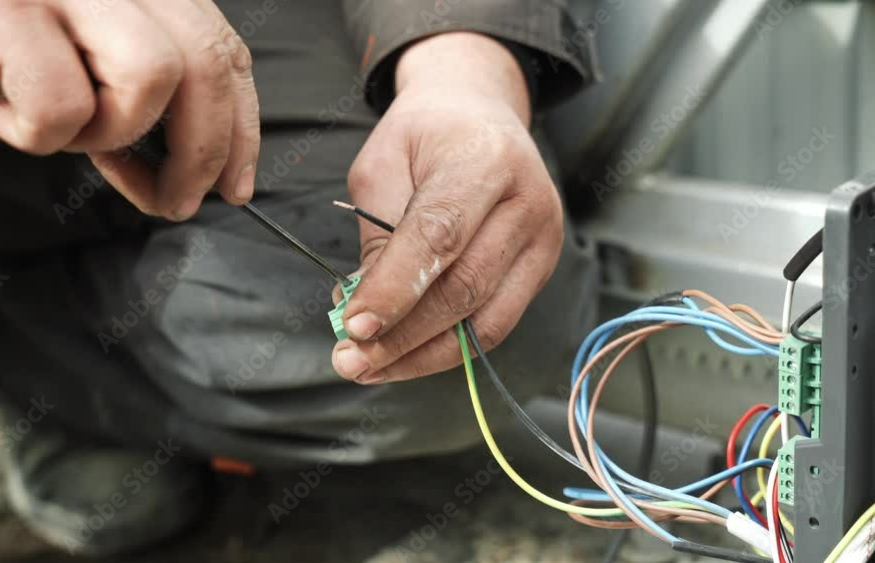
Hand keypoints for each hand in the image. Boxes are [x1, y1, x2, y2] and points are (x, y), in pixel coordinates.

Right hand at [0, 0, 258, 218]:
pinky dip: (38, 134)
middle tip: (171, 200)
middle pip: (206, 66)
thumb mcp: (79, 50)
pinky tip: (4, 117)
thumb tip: (191, 168)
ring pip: (151, 76)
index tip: (235, 186)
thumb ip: (138, 87)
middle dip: (200, 153)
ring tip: (58, 130)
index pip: (225, 53)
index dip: (241, 129)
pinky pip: (60, 100)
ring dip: (110, 133)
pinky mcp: (0, 9)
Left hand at [332, 32, 563, 383]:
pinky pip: (493, 326)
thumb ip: (376, 232)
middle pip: (466, 288)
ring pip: (485, 322)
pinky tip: (404, 356)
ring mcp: (543, 240)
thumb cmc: (424, 136)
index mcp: (485, 159)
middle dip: (403, 336)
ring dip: (422, 356)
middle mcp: (527, 202)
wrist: (479, 115)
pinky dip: (446, 350)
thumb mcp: (382, 163)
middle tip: (350, 360)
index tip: (354, 327)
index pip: (440, 235)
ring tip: (369, 368)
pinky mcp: (540, 269)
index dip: (395, 288)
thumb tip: (364, 309)